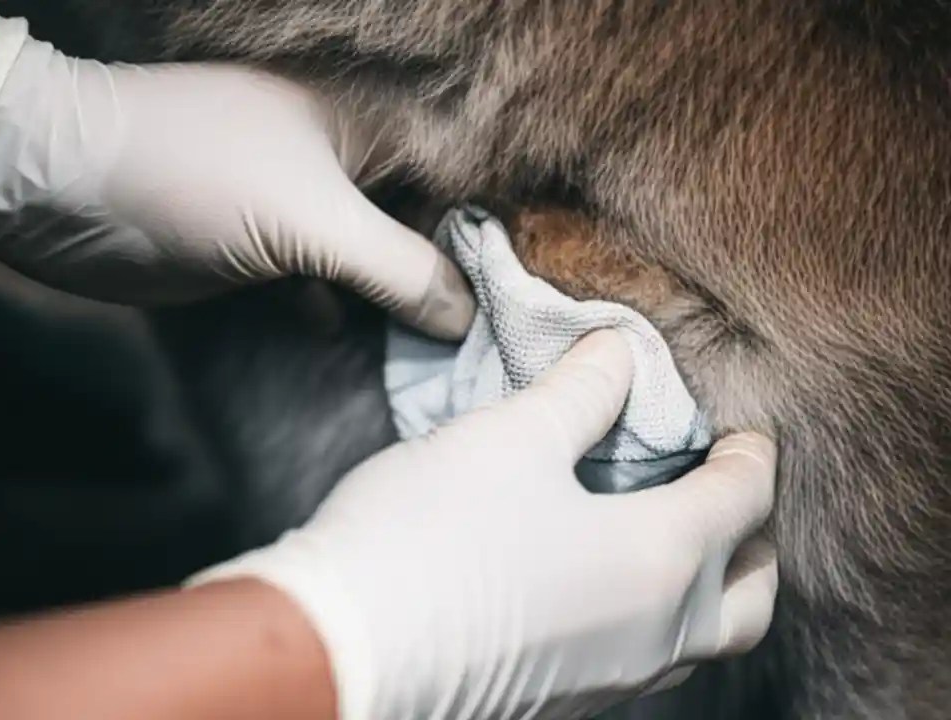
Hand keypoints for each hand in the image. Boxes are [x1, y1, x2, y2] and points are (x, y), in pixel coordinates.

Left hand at [0, 15, 473, 339]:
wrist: (62, 191)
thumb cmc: (190, 175)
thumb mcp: (311, 218)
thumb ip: (399, 267)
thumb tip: (468, 317)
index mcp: (368, 119)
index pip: (463, 177)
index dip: (501, 237)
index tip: (542, 305)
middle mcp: (345, 157)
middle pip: (424, 222)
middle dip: (457, 279)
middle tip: (506, 349)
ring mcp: (303, 204)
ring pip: (376, 259)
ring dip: (407, 306)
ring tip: (458, 363)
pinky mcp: (266, 250)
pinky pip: (329, 285)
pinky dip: (350, 315)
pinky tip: (377, 351)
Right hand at [189, 330, 778, 719]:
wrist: (343, 654)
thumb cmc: (431, 538)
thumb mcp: (509, 438)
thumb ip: (580, 391)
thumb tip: (621, 354)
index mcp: (659, 562)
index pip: (743, 503)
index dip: (753, 457)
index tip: (747, 432)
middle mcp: (652, 637)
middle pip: (750, 601)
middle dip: (752, 546)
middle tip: (724, 499)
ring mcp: (606, 684)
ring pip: (696, 643)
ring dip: (703, 591)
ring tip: (664, 542)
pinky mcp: (557, 705)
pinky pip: (636, 665)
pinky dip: (646, 622)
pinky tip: (592, 588)